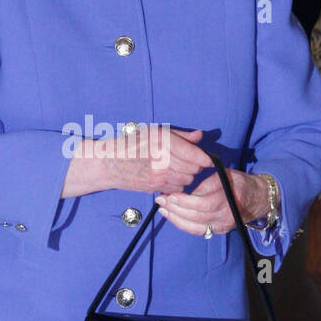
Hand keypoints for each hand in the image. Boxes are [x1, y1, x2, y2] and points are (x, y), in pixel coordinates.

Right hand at [62, 125, 211, 197]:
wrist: (110, 163)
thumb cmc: (131, 144)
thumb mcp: (154, 132)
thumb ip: (180, 135)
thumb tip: (199, 136)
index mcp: (163, 141)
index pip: (194, 154)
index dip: (206, 158)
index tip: (210, 160)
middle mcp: (163, 159)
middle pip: (194, 168)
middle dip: (195, 165)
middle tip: (189, 160)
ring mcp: (159, 175)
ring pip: (187, 179)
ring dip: (187, 175)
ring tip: (178, 167)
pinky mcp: (156, 187)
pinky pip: (177, 188)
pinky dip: (177, 184)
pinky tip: (169, 176)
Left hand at [155, 167, 269, 236]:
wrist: (256, 199)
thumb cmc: (238, 183)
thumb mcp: (225, 175)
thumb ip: (207, 183)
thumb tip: (187, 192)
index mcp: (229, 198)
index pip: (203, 204)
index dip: (185, 201)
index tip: (171, 195)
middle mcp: (226, 215)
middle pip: (196, 216)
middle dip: (175, 209)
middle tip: (160, 200)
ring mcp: (222, 226)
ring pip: (195, 227)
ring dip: (176, 218)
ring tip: (162, 209)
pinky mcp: (219, 231)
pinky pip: (197, 231)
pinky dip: (183, 224)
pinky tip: (172, 216)